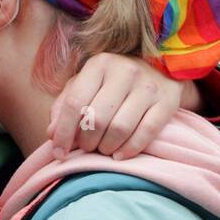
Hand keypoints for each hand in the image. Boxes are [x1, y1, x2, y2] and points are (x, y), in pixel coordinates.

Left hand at [46, 54, 199, 160]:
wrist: (160, 69)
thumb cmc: (112, 81)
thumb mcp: (85, 84)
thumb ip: (64, 105)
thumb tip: (52, 133)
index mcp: (99, 64)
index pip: (74, 102)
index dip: (64, 132)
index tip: (59, 152)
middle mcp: (124, 71)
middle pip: (97, 118)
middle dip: (87, 141)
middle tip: (87, 148)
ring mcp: (148, 86)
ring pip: (121, 128)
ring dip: (107, 147)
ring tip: (103, 149)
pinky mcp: (167, 101)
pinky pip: (146, 132)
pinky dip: (130, 149)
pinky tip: (120, 156)